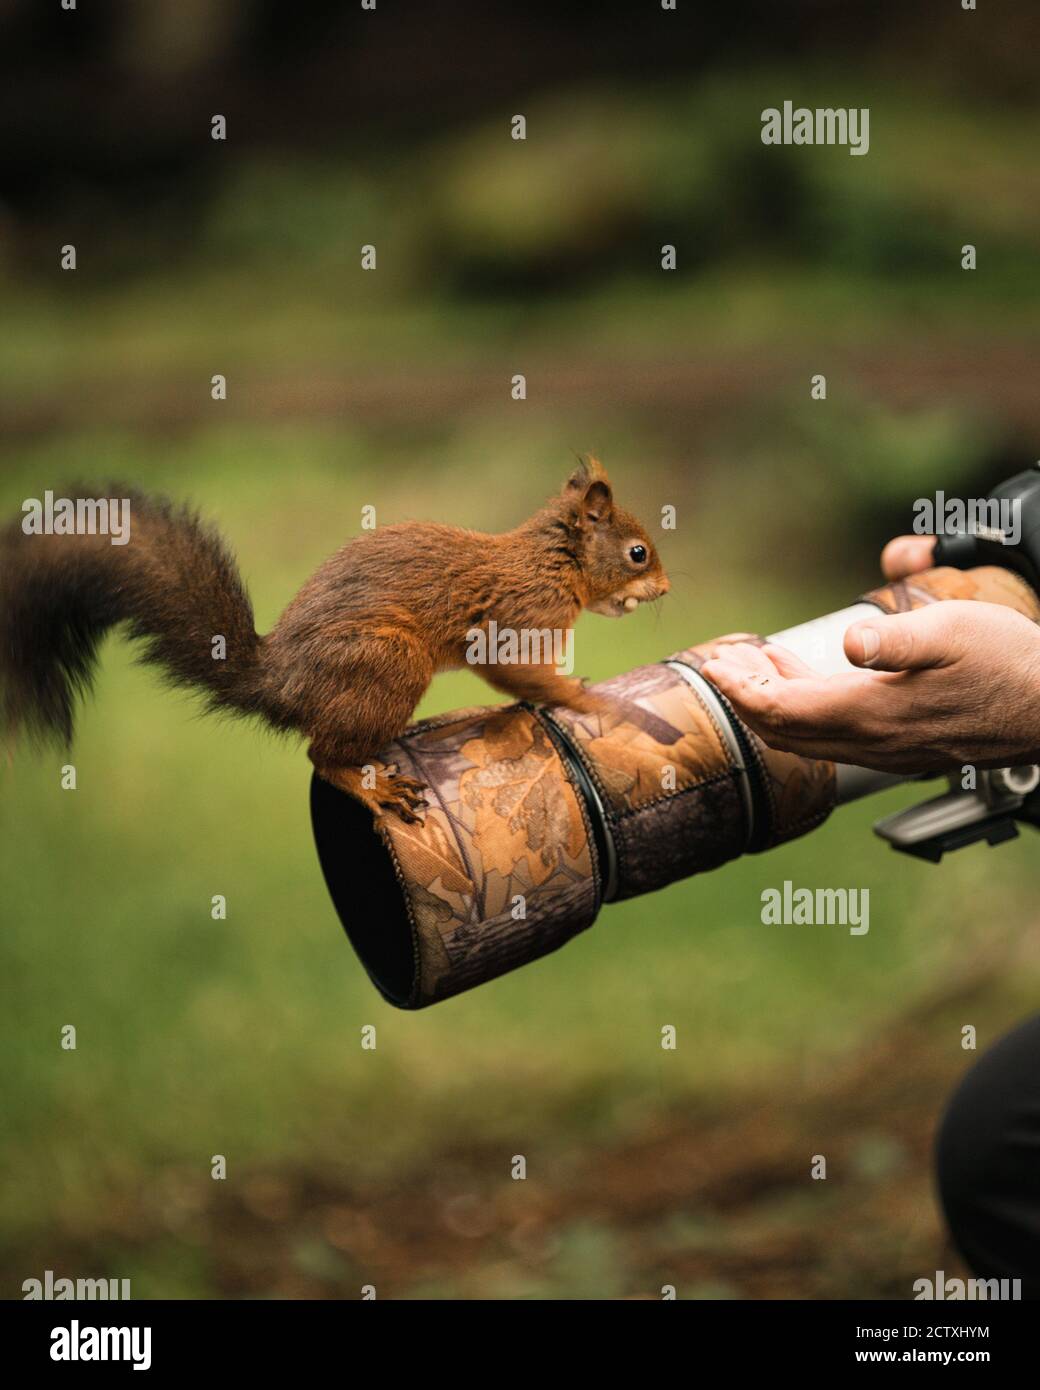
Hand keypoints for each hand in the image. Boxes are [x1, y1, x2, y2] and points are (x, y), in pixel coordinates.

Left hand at [700, 540, 1039, 772]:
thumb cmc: (1011, 665)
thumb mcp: (954, 632)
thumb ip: (896, 641)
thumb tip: (849, 643)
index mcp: (873, 714)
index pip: (781, 711)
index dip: (740, 689)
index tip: (715, 664)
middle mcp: (873, 742)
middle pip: (784, 730)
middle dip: (745, 698)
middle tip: (723, 665)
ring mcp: (887, 750)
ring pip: (808, 735)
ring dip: (774, 702)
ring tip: (754, 664)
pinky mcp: (902, 746)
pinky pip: (835, 735)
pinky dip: (806, 708)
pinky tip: (808, 676)